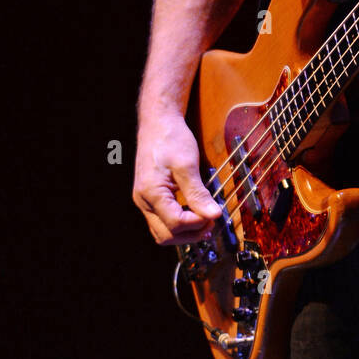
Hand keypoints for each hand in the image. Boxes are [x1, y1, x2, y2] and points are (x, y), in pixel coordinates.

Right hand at [133, 111, 221, 245]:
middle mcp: (143, 201)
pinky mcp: (149, 198)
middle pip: (166, 235)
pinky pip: (162, 221)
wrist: (158, 123)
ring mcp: (144, 201)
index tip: (215, 214)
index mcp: (151, 192)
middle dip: (191, 233)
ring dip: (184, 232)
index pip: (175, 223)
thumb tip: (213, 215)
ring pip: (162, 232)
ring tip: (205, 220)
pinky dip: (178, 223)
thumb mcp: (187, 164)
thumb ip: (198, 193)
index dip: (197, 223)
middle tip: (212, 221)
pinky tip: (193, 214)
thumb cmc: (170, 138)